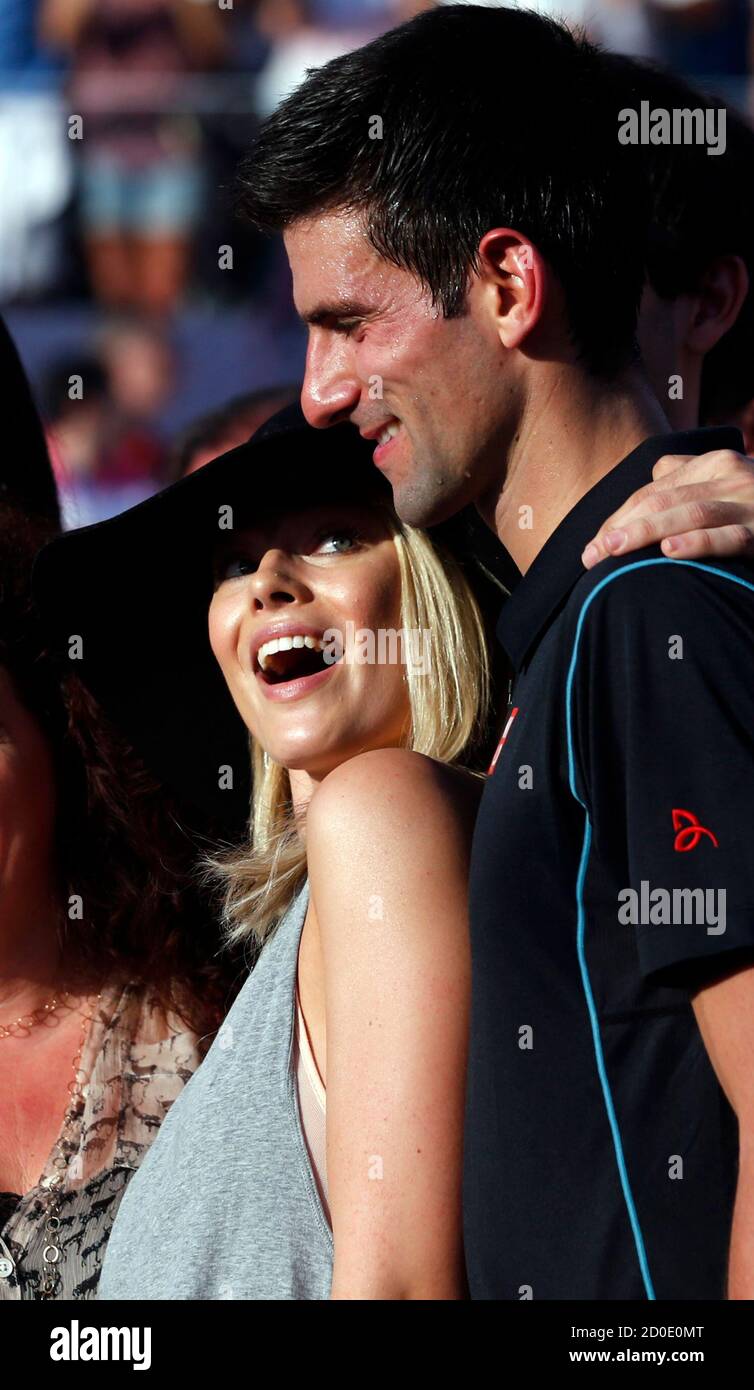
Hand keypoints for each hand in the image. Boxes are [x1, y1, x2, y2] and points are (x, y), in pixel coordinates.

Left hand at [582, 450, 753, 568]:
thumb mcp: (728, 482)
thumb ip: (692, 476)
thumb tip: (655, 472)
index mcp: (714, 464)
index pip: (652, 491)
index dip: (618, 518)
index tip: (591, 547)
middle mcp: (730, 475)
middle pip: (662, 501)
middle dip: (621, 528)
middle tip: (591, 555)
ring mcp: (749, 502)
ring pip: (689, 514)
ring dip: (645, 535)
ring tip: (613, 552)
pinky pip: (728, 537)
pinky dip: (697, 543)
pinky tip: (669, 552)